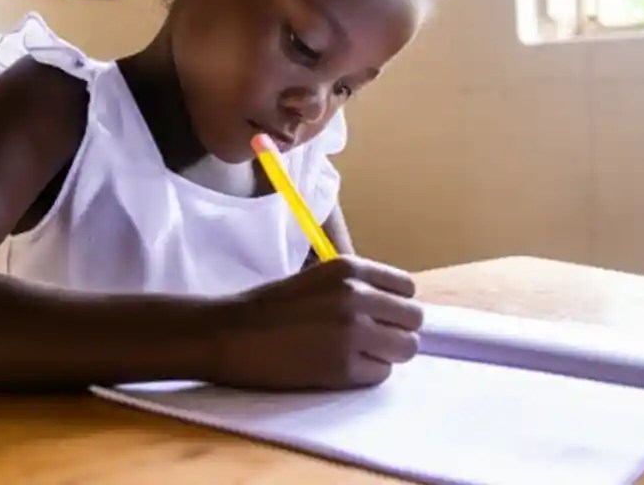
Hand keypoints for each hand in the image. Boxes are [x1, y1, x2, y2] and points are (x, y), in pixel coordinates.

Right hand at [209, 256, 423, 389]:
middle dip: (396, 332)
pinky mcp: (343, 368)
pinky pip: (381, 375)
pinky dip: (365, 375)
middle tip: (369, 341)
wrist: (229, 334)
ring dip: (386, 355)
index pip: (407, 288)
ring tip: (356, 355)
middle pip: (413, 320)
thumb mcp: (317, 280)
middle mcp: (357, 296)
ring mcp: (353, 333)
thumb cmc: (269, 307)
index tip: (379, 316)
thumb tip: (394, 308)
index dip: (395, 306)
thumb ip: (355, 288)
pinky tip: (339, 369)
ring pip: (405, 349)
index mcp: (350, 269)